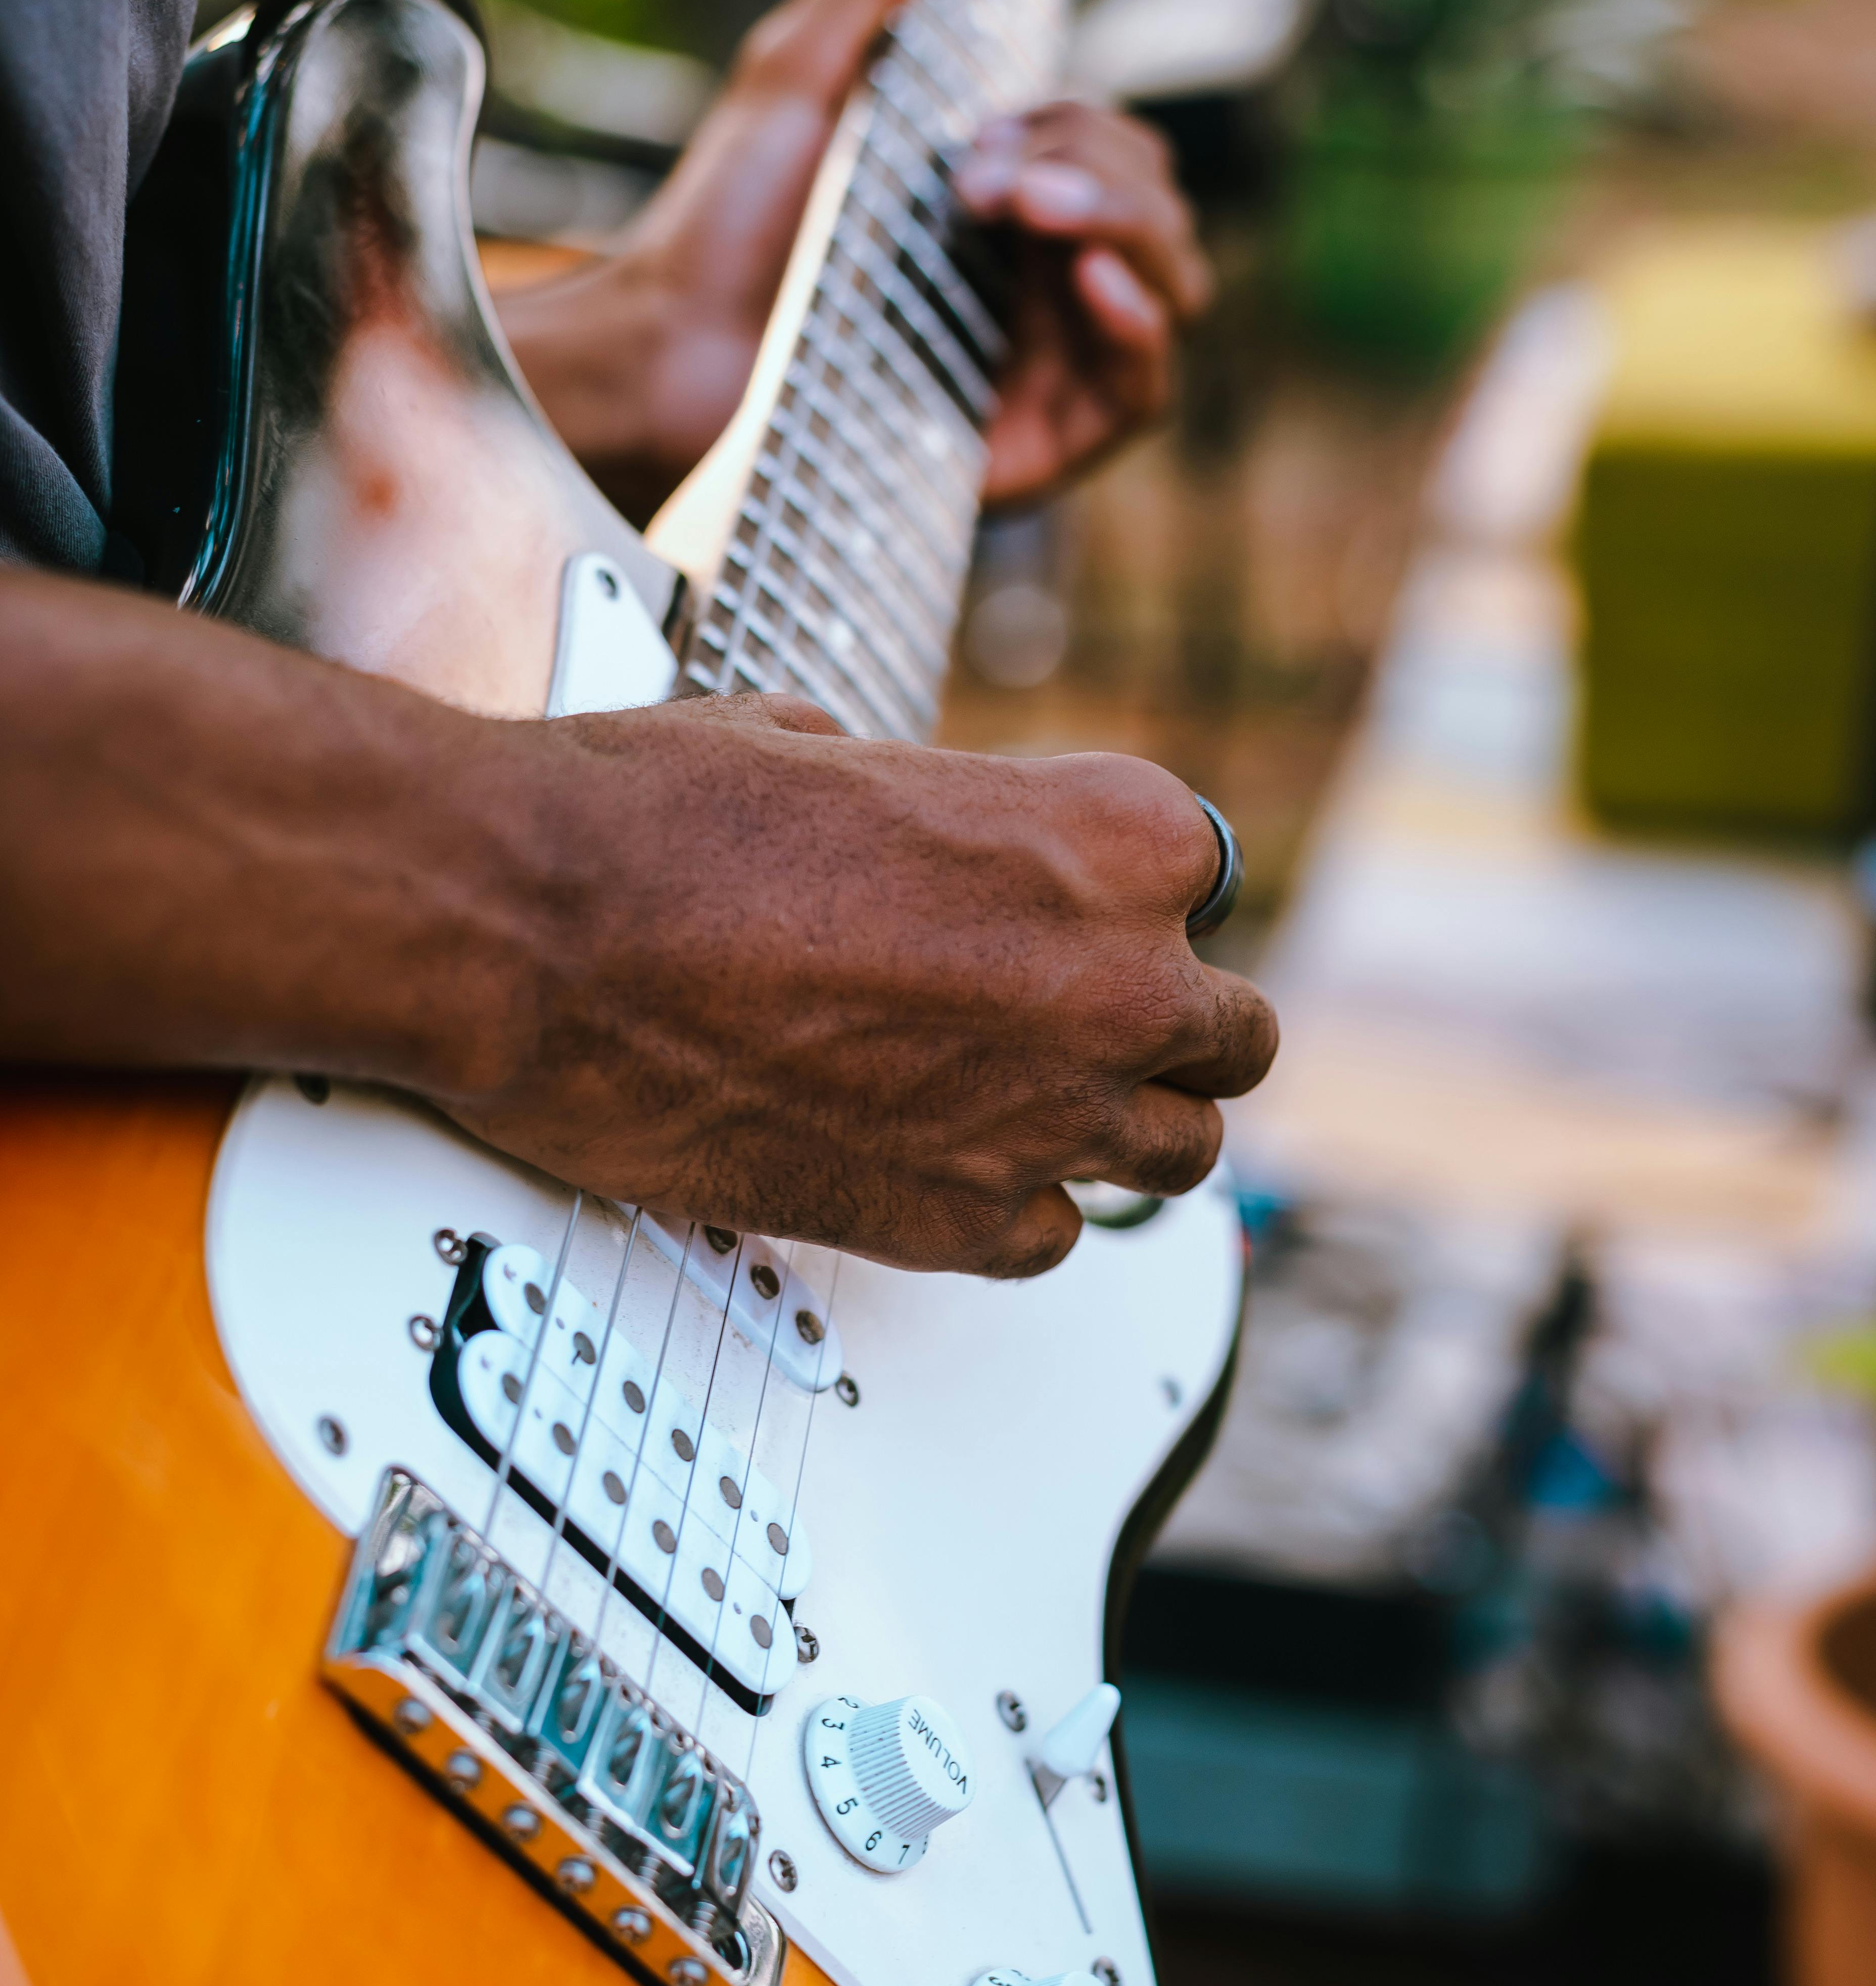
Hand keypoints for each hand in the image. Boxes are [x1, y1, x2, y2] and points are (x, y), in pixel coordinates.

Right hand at [448, 690, 1274, 1275]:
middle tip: (1093, 1017)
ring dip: (1123, 1126)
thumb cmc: (656, 819)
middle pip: (1230, 1034)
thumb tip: (929, 827)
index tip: (1091, 909)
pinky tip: (953, 1166)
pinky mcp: (960, 1224)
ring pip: (1178, 1153)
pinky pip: (1054, 1237)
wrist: (535, 930)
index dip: (1135, 893)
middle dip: (1166, 1024)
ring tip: (1046, 1104)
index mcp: (1111, 835)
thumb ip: (938, 808)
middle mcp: (1116, 981)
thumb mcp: (831, 748)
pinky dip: (1014, 1208)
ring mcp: (1049, 1116)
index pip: (1205, 878)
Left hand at [497, 0, 1210, 524]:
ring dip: (1128, 228)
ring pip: (1169, 284)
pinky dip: (1141, 328)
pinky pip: (1143, 392)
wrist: (666, 359)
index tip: (974, 142)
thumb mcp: (798, 65)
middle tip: (986, 187)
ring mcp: (1041, 364)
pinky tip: (1095, 281)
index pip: (1112, 146)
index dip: (1071, 128)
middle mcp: (1032, 280)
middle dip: (1098, 172)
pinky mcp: (1034, 446)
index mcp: (998, 201)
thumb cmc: (719, 227)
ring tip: (1037, 217)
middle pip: (1156, 206)